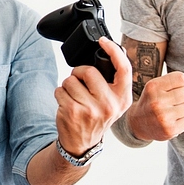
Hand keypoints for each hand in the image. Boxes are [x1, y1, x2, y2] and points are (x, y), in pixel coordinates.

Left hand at [54, 38, 132, 155]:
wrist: (82, 143)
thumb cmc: (97, 117)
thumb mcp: (114, 103)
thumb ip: (113, 83)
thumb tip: (111, 53)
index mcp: (123, 98)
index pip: (124, 68)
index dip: (113, 50)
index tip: (103, 41)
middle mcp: (110, 104)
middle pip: (89, 71)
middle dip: (79, 74)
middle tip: (80, 86)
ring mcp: (91, 109)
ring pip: (71, 80)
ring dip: (68, 86)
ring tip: (74, 98)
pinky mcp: (73, 111)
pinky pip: (60, 90)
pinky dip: (59, 94)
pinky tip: (67, 105)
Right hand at [127, 70, 183, 141]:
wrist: (139, 123)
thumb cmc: (155, 100)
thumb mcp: (161, 86)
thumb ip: (183, 81)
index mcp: (153, 86)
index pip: (182, 78)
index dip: (183, 82)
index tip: (175, 87)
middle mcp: (157, 101)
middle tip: (177, 99)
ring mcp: (163, 116)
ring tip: (177, 109)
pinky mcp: (170, 129)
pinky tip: (177, 118)